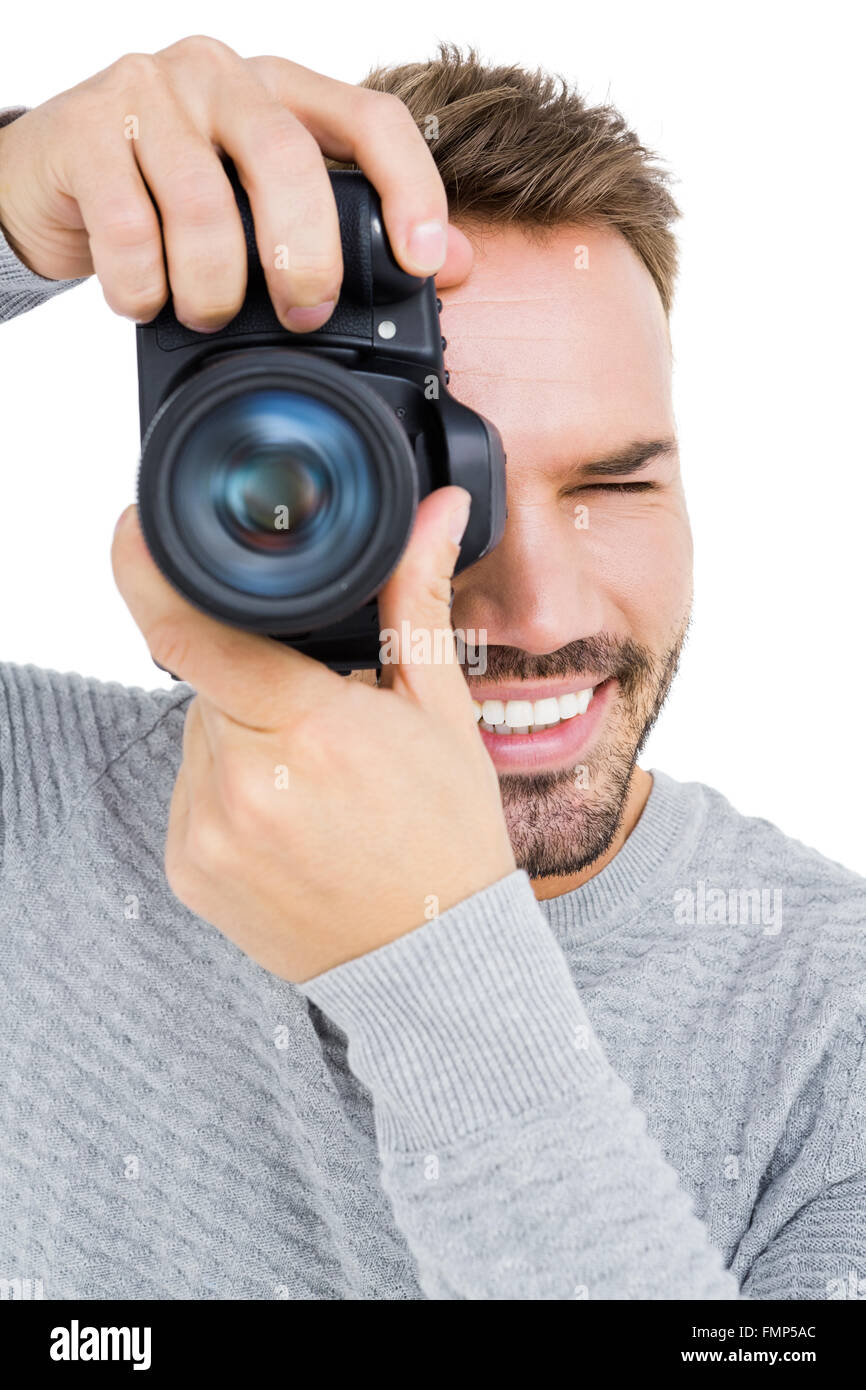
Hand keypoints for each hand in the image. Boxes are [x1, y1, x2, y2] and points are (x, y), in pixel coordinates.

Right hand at [0, 34, 472, 327]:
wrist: (51, 172)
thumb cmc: (169, 187)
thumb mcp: (262, 201)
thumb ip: (350, 224)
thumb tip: (456, 265)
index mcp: (281, 90)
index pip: (369, 118)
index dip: (411, 189)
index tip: (425, 262)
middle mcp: (221, 77)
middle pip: (289, 162)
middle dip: (306, 257)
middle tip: (304, 315)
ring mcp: (149, 97)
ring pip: (205, 207)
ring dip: (213, 289)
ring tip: (207, 315)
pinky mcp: (85, 133)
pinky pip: (129, 230)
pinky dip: (143, 289)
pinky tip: (145, 300)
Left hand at [111, 487, 515, 982]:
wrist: (433, 960)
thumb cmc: (446, 833)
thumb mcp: (438, 710)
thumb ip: (413, 600)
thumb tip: (437, 509)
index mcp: (309, 729)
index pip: (194, 629)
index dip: (145, 569)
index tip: (134, 533)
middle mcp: (244, 784)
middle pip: (209, 680)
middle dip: (253, 678)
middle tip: (321, 717)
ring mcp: (207, 834)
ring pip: (198, 735)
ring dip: (239, 733)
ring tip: (313, 781)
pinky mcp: (187, 871)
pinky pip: (191, 794)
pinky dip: (227, 789)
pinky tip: (287, 820)